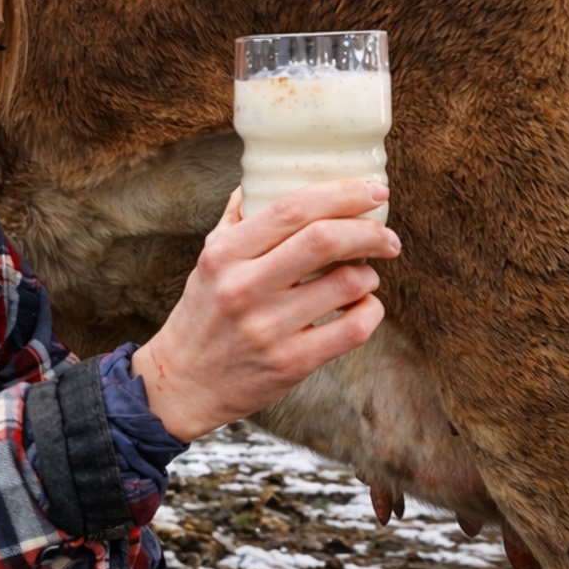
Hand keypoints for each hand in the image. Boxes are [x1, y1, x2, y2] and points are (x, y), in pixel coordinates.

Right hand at [132, 180, 400, 440]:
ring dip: (369, 275)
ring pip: (348, 284)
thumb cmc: (201, 317)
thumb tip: (255, 185)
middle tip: (386, 237)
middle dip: (369, 231)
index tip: (373, 192)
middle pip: (324, 240)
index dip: (343, 193)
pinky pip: (353, 329)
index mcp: (225, 255)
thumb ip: (233, 224)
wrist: (181, 384)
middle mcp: (243, 288)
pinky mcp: (290, 363)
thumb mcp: (206, 264)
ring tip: (364, 277)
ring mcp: (267, 328)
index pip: (292, 209)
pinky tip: (361, 308)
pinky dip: (370, 312)